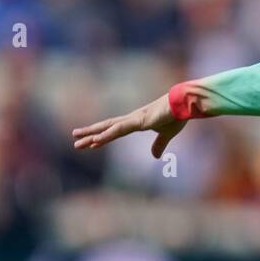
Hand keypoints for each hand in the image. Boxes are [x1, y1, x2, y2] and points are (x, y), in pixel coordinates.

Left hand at [72, 94, 186, 157]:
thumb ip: (159, 145)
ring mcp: (133, 119)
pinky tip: (95, 139)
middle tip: (74, 138)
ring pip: (108, 128)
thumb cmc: (177, 115)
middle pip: (106, 127)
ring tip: (77, 140)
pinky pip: (119, 129)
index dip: (102, 136)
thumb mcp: (167, 134)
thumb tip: (155, 157)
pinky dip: (106, 135)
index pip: (115, 130)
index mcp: (138, 121)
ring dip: (92, 135)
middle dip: (90, 133)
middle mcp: (131, 119)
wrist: (184, 103)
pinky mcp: (138, 121)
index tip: (90, 141)